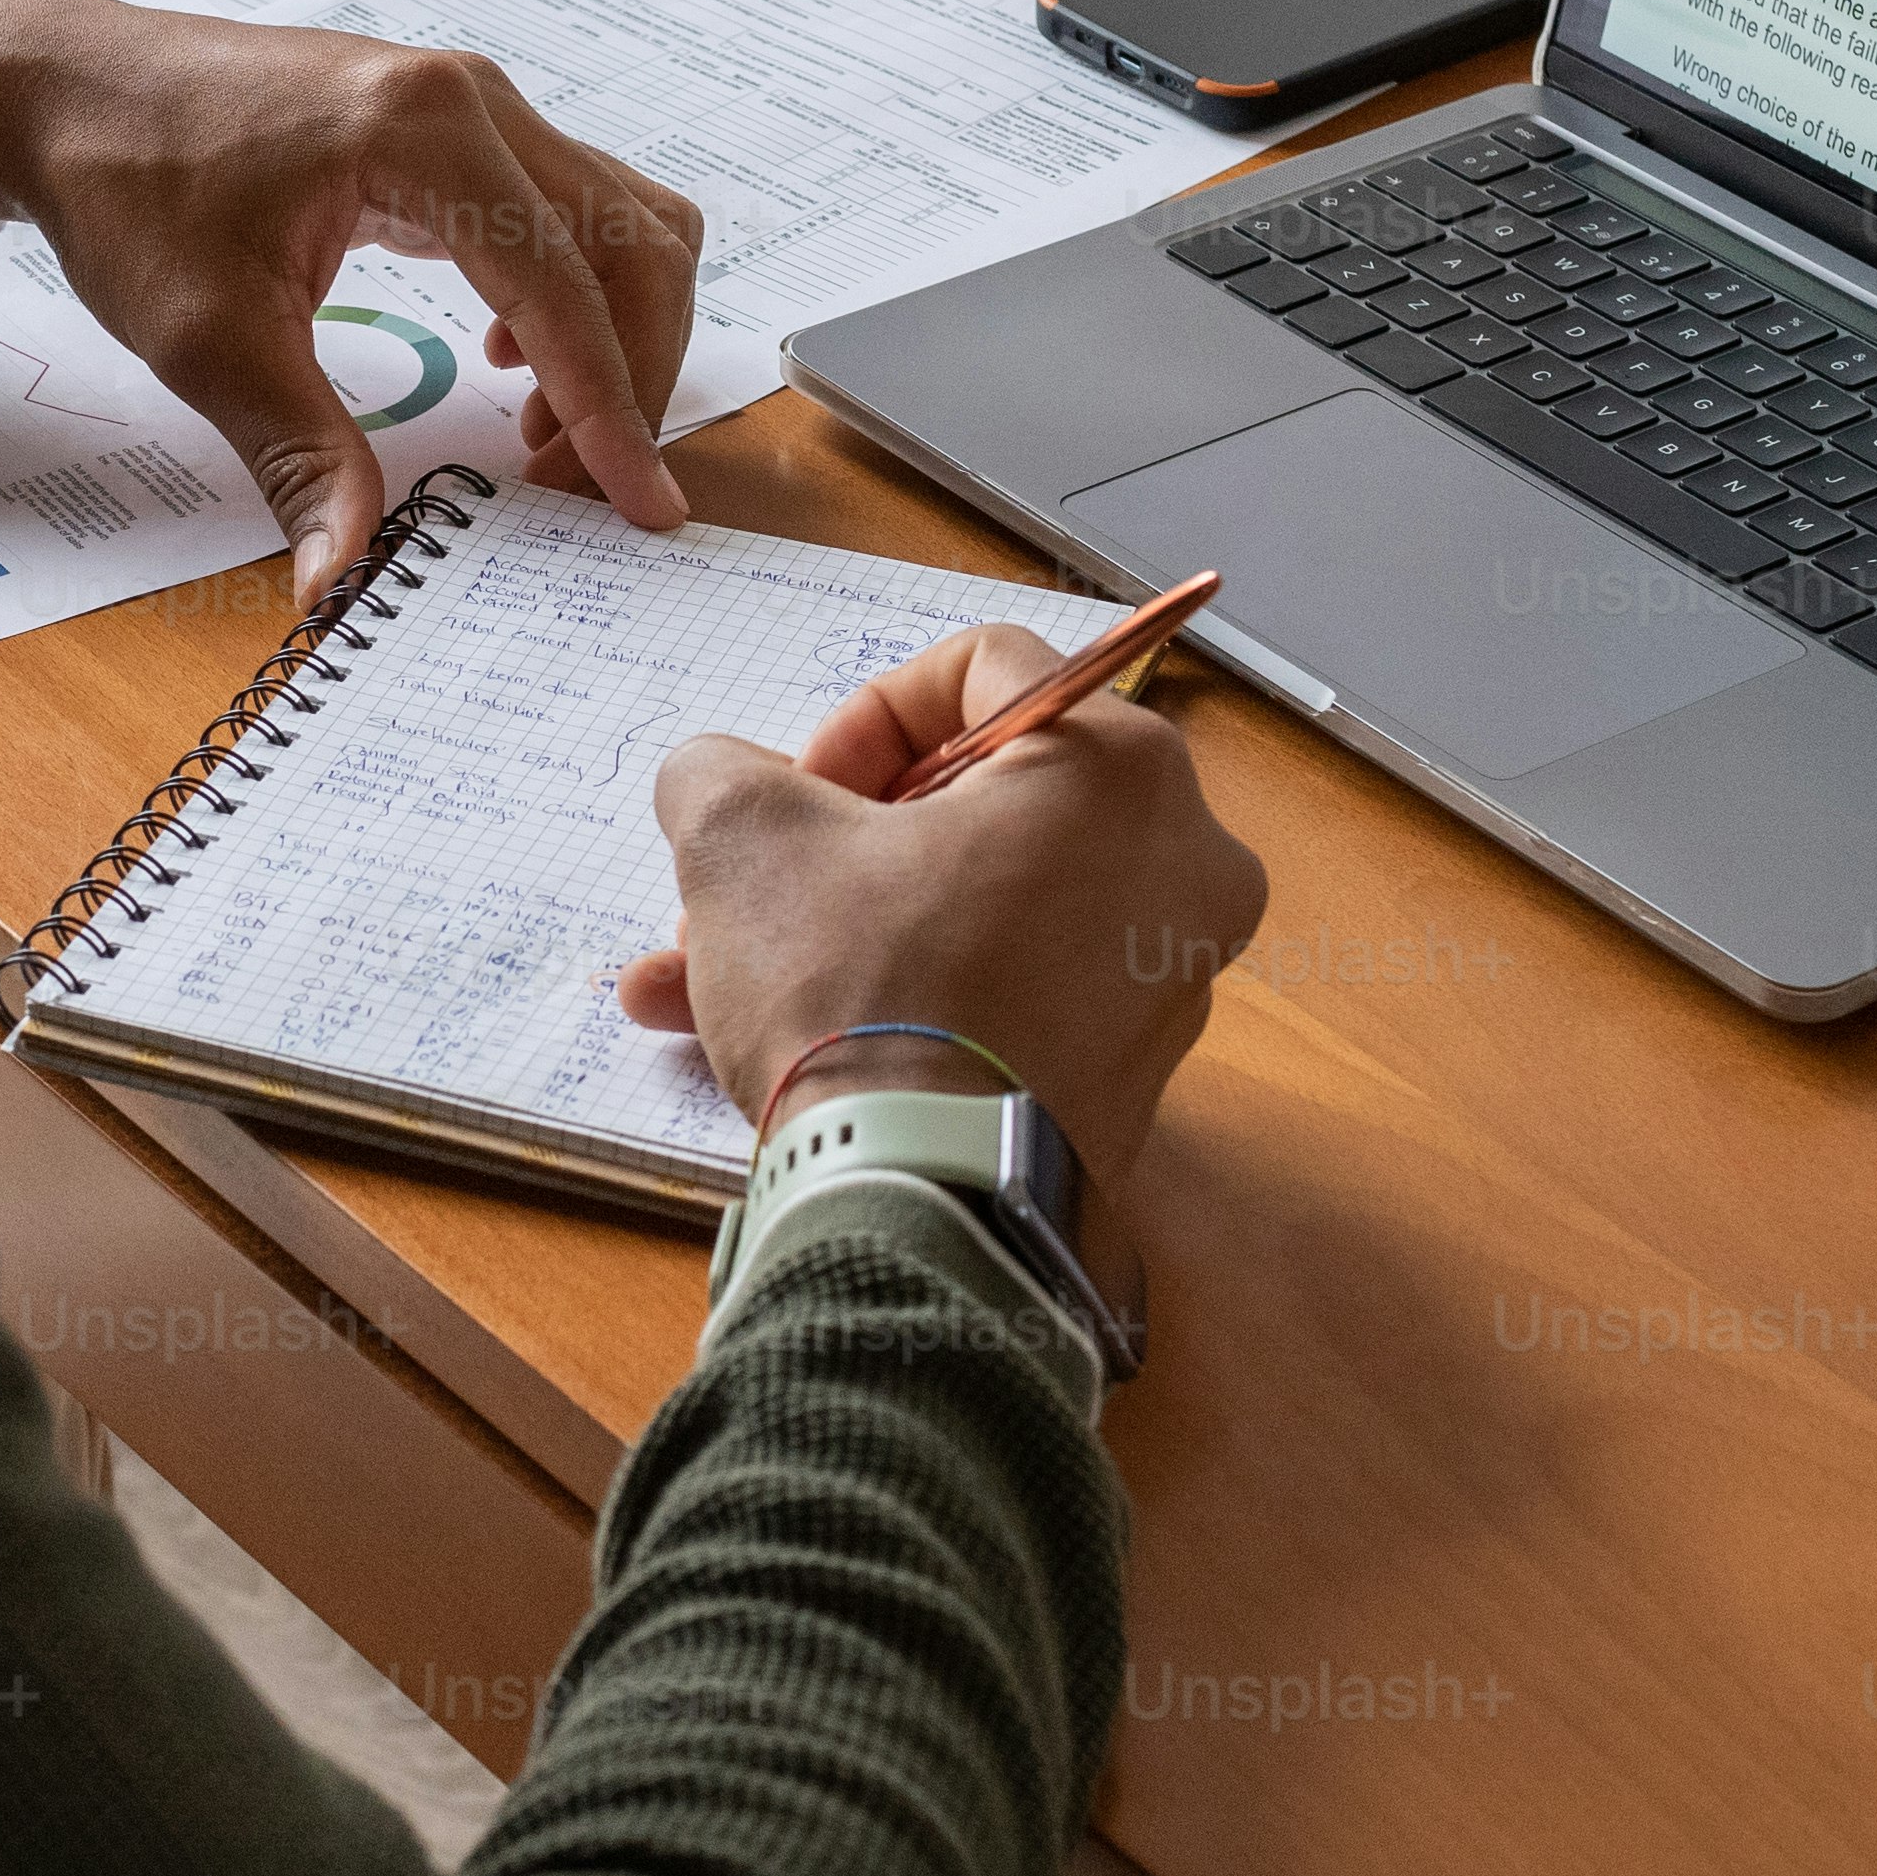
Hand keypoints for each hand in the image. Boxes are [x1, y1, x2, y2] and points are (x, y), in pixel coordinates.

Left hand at [0, 0, 701, 596]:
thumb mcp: (207, 339)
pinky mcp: (452, 124)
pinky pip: (568, 208)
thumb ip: (299, 455)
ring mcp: (469, 104)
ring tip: (546, 434)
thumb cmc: (126, 184)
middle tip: (586, 490)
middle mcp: (471, 101)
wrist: (65, 87)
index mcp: (423, 133)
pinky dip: (575, 292)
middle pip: (633, 245)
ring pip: (620, 221)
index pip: (563, 290)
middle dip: (631, 377)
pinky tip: (504, 360)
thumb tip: (346, 573)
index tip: (642, 504)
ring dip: (615, 332)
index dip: (611, 412)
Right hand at [613, 627, 1261, 1189]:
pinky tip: (765, 1043)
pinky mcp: (1129, 1074)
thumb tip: (724, 781)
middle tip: (742, 887)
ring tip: (697, 978)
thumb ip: (724, 768)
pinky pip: (999, 995)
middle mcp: (1179, 864)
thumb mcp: (744, 833)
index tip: (794, 791)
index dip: (861, 718)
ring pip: (972, 910)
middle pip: (977, 804)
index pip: (982, 672)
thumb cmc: (860, 991)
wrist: (923, 1203)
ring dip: (835, 930)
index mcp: (1120, 769)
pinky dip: (900, 1000)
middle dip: (833, 843)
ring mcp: (1165, 980)